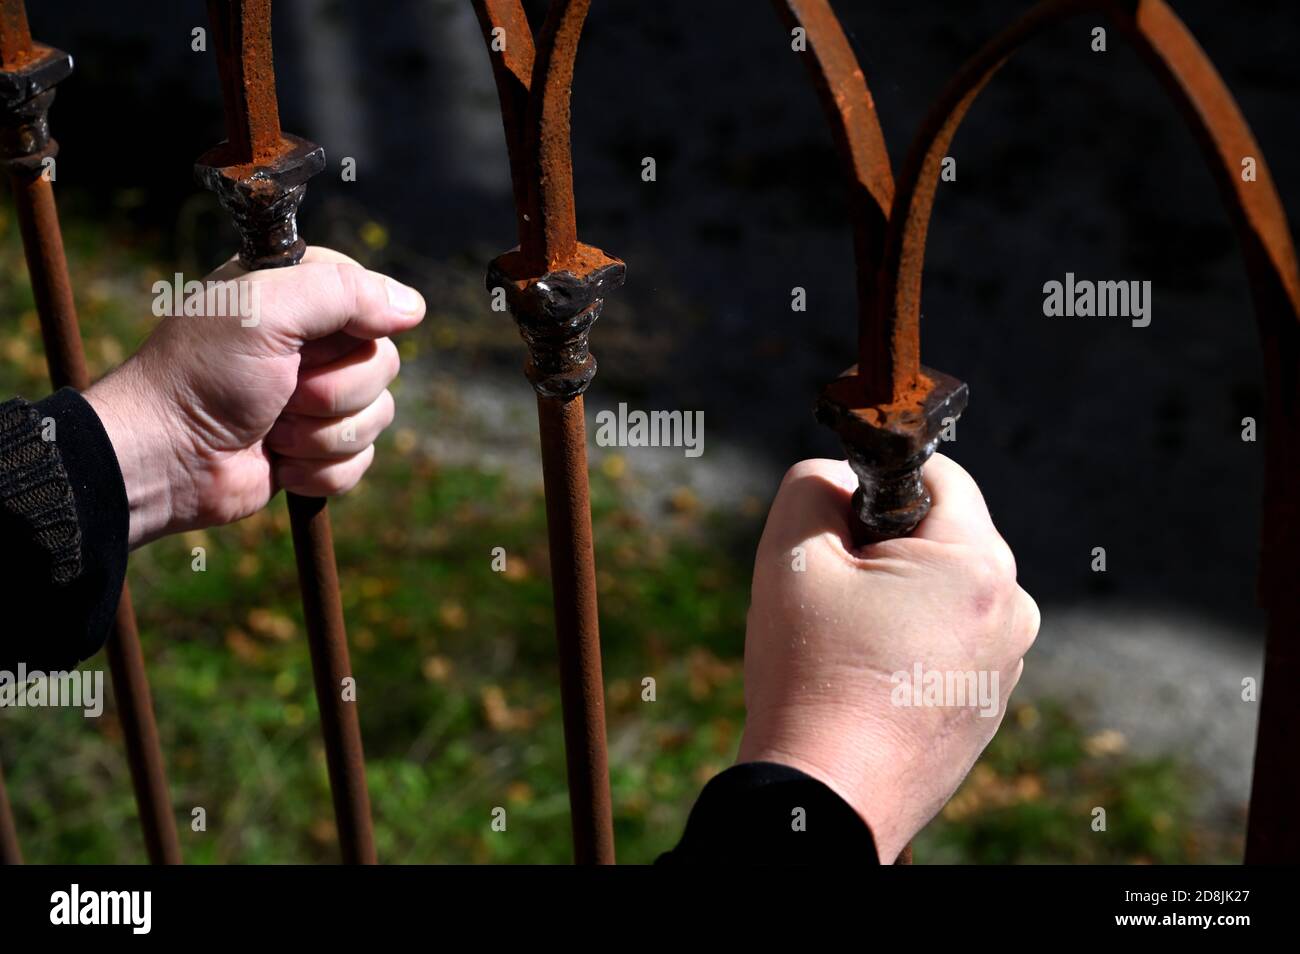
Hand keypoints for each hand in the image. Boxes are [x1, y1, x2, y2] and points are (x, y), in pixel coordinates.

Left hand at [85, 247, 424, 546]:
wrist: (166, 459)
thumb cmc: (201, 375)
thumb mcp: (265, 310)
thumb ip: (343, 292)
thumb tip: (414, 308)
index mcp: (299, 294)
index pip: (374, 297)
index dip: (355, 324)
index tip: (308, 339)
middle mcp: (314, 343)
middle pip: (385, 363)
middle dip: (334, 391)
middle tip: (283, 391)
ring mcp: (318, 398)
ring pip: (380, 416)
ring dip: (323, 434)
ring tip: (273, 431)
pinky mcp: (319, 449)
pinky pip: (361, 461)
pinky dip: (320, 469)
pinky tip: (279, 462)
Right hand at [736, 455, 1039, 862]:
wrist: (826, 799)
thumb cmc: (809, 674)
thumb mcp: (792, 555)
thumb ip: (813, 484)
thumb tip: (837, 478)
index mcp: (979, 565)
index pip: (938, 476)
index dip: (876, 486)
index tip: (837, 527)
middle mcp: (1013, 612)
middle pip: (943, 537)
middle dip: (885, 548)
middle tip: (833, 595)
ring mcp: (1006, 666)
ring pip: (945, 593)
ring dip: (897, 600)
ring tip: (846, 647)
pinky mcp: (988, 708)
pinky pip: (950, 645)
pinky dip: (910, 647)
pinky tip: (866, 681)